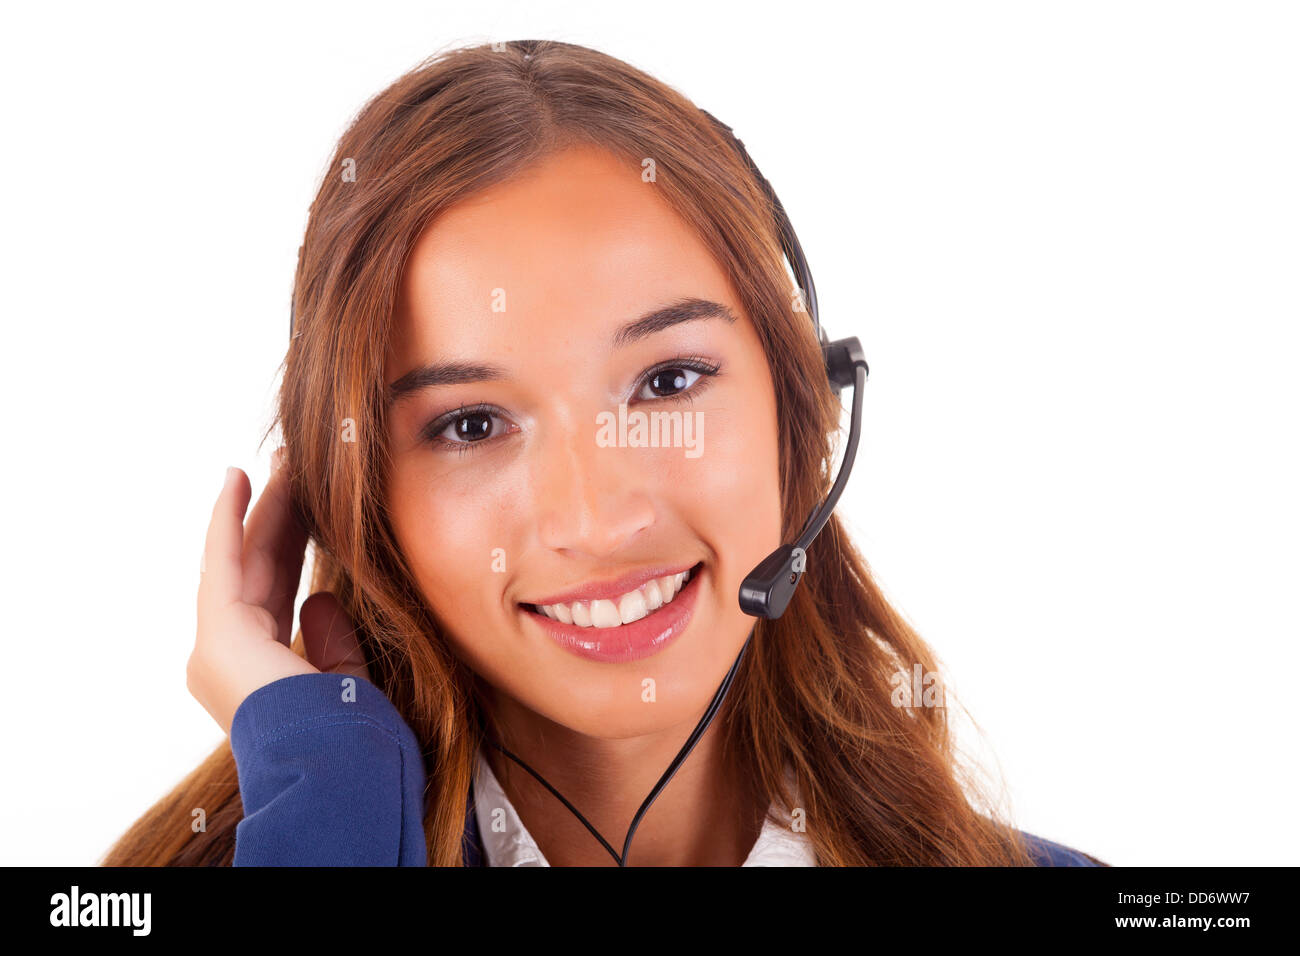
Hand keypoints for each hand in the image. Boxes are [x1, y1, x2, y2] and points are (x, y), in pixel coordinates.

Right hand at [189, 448, 370, 735]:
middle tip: (294, 466)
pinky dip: (227, 518)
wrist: (335, 762)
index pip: (277, 590)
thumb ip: (330, 642)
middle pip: (260, 567)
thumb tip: (319, 599)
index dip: (291, 543)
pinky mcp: (219, 631)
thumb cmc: (349, 736)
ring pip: (244, 557)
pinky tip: (236, 479)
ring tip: (281, 461)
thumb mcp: (344, 680)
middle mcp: (230, 658)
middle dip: (279, 514)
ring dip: (263, 506)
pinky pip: (223, 561)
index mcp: (261, 671)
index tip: (305, 504)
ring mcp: (219, 645)